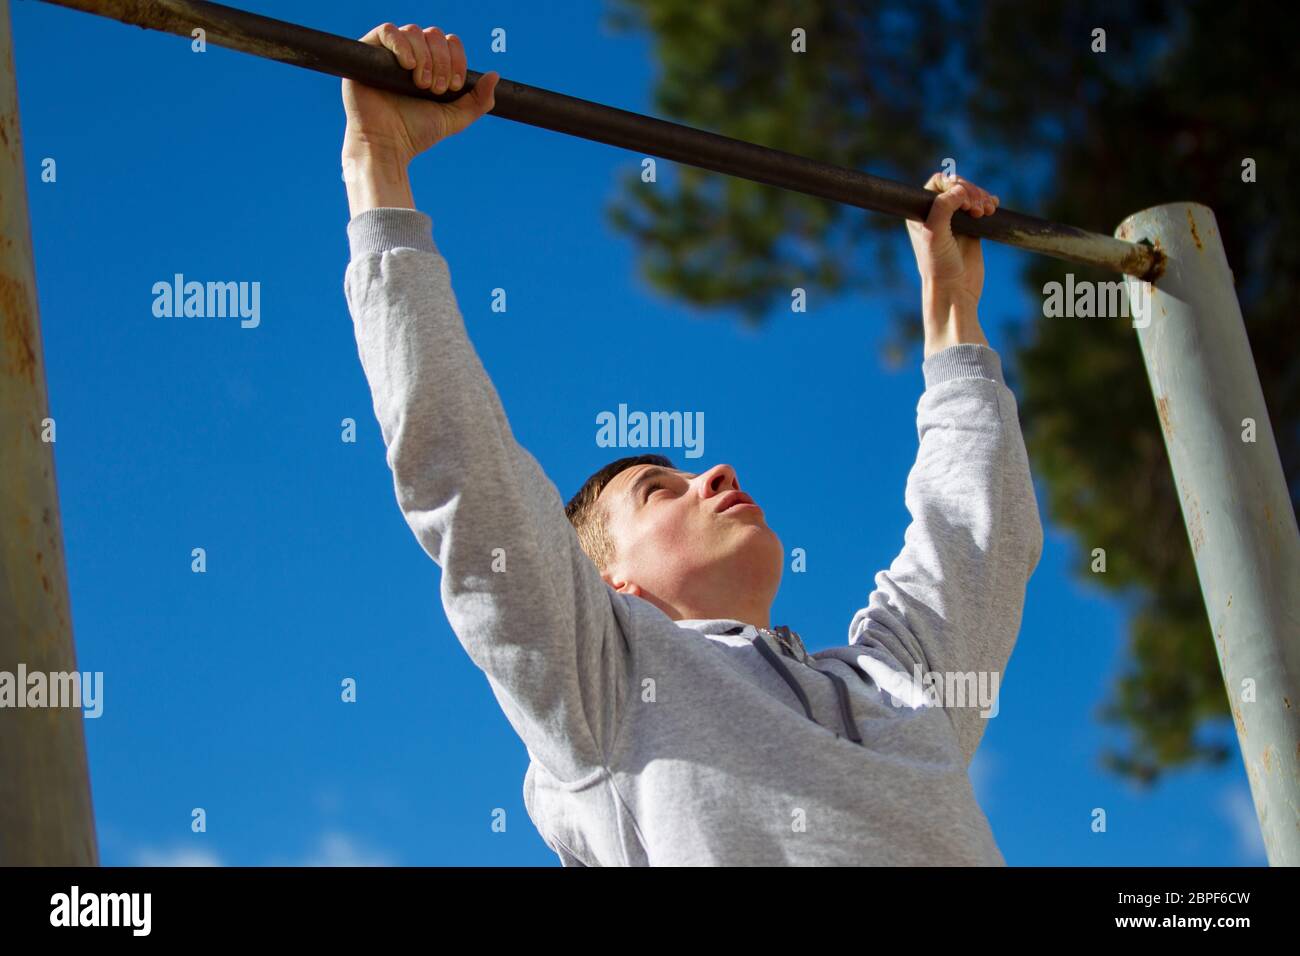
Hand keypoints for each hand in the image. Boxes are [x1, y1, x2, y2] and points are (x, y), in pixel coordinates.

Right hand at [341, 22, 499, 164]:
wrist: (387, 145)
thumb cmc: (416, 133)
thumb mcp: (455, 119)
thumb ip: (477, 101)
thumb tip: (494, 75)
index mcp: (430, 66)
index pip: (449, 43)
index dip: (457, 59)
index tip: (455, 86)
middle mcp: (410, 56)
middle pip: (434, 35)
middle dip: (442, 61)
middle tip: (436, 89)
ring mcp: (388, 54)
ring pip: (413, 31)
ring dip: (425, 57)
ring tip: (420, 84)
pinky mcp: (368, 54)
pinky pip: (387, 30)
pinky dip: (401, 44)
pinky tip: (408, 66)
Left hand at [905, 171, 996, 306]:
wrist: (955, 289)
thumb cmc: (939, 265)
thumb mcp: (935, 235)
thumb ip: (942, 208)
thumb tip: (958, 188)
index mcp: (922, 212)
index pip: (938, 183)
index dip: (954, 184)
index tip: (964, 201)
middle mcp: (937, 214)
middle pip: (957, 186)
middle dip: (972, 192)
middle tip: (977, 210)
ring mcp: (955, 220)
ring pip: (971, 195)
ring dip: (982, 197)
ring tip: (987, 211)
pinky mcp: (972, 228)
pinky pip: (982, 206)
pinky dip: (989, 202)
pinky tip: (994, 207)